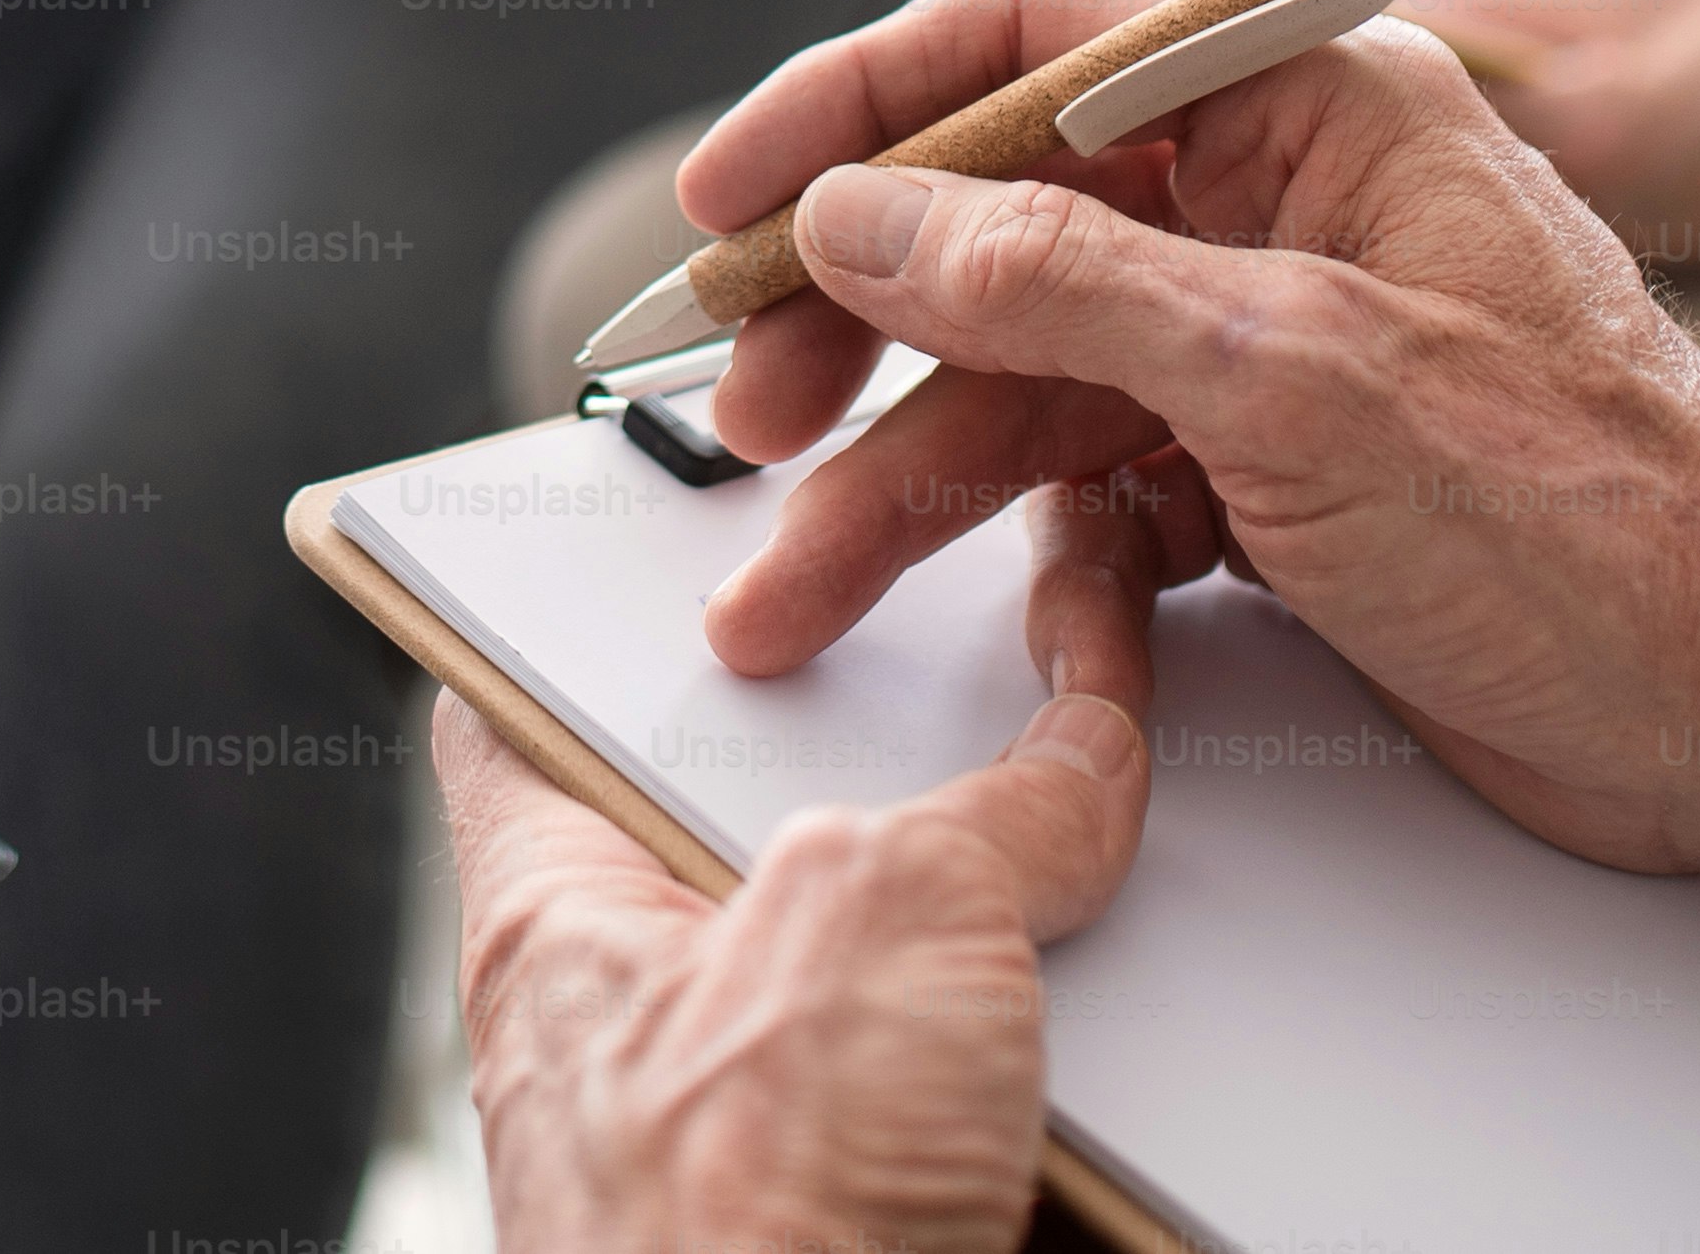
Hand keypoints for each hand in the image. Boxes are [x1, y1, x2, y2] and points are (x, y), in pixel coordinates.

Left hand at [444, 478, 1165, 1253]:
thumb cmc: (751, 1235)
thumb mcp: (880, 917)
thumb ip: (986, 809)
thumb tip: (1082, 760)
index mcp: (569, 911)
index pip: (520, 701)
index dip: (585, 600)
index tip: (666, 518)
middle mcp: (661, 1022)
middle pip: (783, 823)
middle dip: (921, 764)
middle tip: (1038, 665)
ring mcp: (787, 1137)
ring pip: (929, 973)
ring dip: (1037, 935)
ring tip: (1138, 862)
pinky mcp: (909, 1223)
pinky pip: (1015, 1102)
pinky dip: (1098, 1072)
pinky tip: (1179, 1021)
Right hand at [676, 0, 1699, 924]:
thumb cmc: (1598, 516)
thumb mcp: (1302, 379)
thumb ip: (1063, 284)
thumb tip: (863, 219)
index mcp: (1308, 102)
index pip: (1025, 35)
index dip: (855, 105)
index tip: (729, 202)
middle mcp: (1276, 198)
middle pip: (993, 214)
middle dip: (853, 317)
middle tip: (746, 415)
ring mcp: (1269, 338)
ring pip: (1022, 373)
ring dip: (897, 474)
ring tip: (782, 583)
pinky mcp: (1273, 471)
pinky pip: (1090, 479)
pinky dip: (1017, 546)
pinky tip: (984, 608)